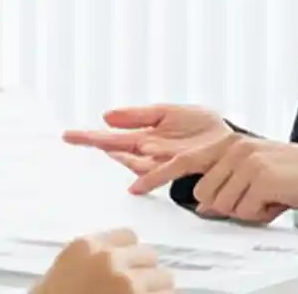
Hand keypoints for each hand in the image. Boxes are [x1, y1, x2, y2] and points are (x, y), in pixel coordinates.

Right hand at [32, 228, 174, 293]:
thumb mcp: (56, 276)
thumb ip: (83, 262)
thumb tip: (101, 265)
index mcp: (86, 248)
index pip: (127, 236)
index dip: (130, 254)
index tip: (128, 266)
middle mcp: (110, 260)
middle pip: (148, 255)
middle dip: (145, 272)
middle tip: (137, 288)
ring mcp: (129, 284)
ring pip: (164, 278)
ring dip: (157, 290)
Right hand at [64, 104, 232, 175]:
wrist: (229, 137)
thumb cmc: (200, 127)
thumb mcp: (167, 112)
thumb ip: (138, 115)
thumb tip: (106, 116)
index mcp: (145, 137)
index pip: (112, 138)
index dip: (90, 137)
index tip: (68, 135)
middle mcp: (149, 152)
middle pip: (117, 148)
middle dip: (95, 143)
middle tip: (72, 137)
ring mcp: (163, 160)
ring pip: (134, 162)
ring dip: (117, 156)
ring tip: (98, 144)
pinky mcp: (182, 163)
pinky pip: (162, 173)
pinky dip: (148, 180)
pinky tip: (134, 186)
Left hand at [129, 135, 297, 224]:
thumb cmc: (289, 175)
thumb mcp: (251, 176)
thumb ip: (224, 185)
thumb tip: (202, 206)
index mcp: (225, 145)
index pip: (182, 163)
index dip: (156, 177)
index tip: (133, 188)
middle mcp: (231, 148)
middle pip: (204, 196)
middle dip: (228, 206)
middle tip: (256, 198)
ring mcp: (245, 161)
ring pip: (223, 206)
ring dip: (247, 210)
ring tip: (268, 196)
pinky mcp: (260, 176)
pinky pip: (245, 211)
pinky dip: (262, 213)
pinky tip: (277, 199)